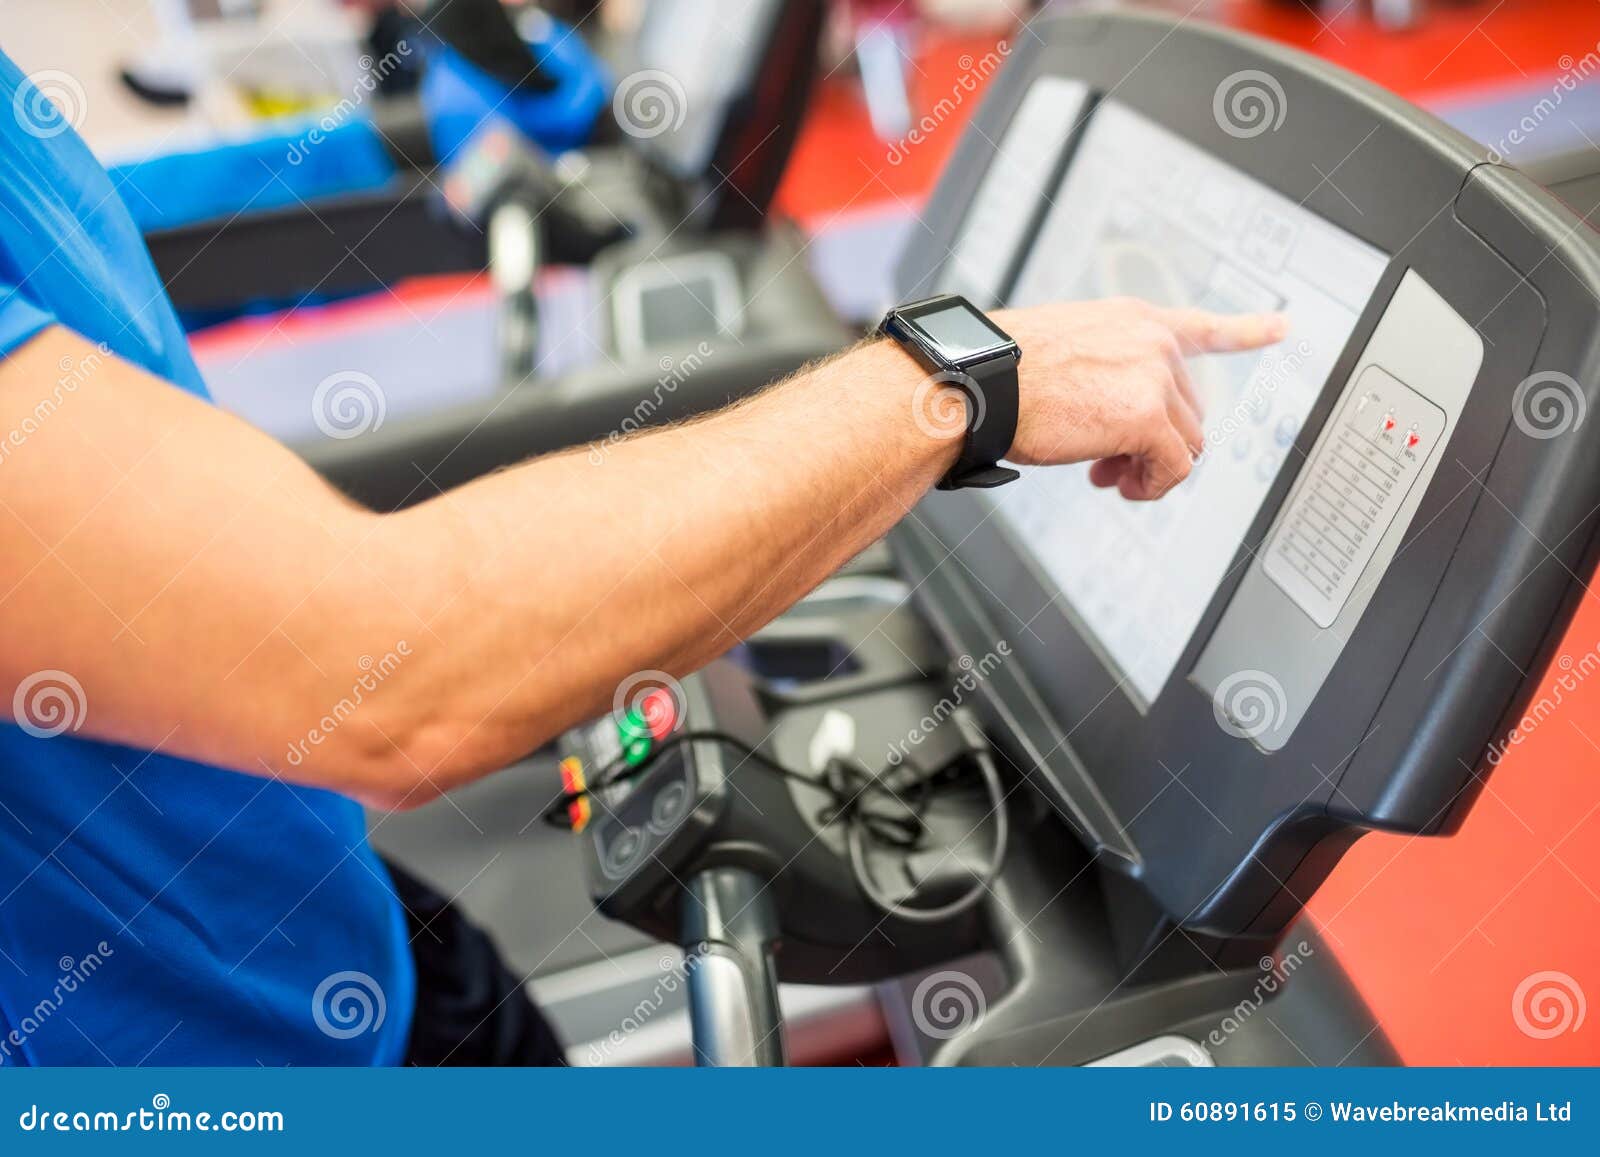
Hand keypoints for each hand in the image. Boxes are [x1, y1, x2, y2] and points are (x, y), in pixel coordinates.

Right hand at [992, 298, 1287, 499]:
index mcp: (1132, 321)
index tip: (1280, 327)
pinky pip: (1173, 468)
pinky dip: (1151, 486)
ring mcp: (1154, 378)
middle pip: (1186, 409)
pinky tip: (1121, 485)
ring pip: (1184, 443)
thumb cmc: (1002, 373)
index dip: (1245, 330)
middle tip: (1109, 464)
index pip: (1201, 327)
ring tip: (1108, 476)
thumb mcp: (1066, 355)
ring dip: (1150, 468)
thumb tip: (1123, 429)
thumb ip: (1109, 376)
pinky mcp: (1147, 418)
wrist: (978, 383)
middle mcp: (1152, 342)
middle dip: (1152, 443)